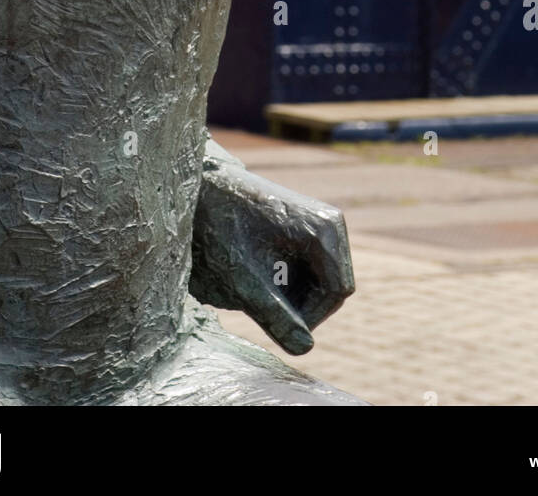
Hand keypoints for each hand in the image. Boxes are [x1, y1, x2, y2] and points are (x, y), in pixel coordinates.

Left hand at [190, 159, 354, 354]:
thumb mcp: (242, 276)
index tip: (271, 324)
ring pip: (323, 282)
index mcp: (324, 230)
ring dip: (294, 298)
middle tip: (261, 311)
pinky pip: (312, 270)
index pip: (336, 292)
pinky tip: (261, 280)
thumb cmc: (218, 227)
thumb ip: (273, 314)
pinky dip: (290, 284)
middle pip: (333, 288)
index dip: (309, 318)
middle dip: (302, 308)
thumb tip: (304, 350)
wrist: (201, 187)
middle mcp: (331, 224)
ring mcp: (321, 225)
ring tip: (256, 293)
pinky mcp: (309, 230)